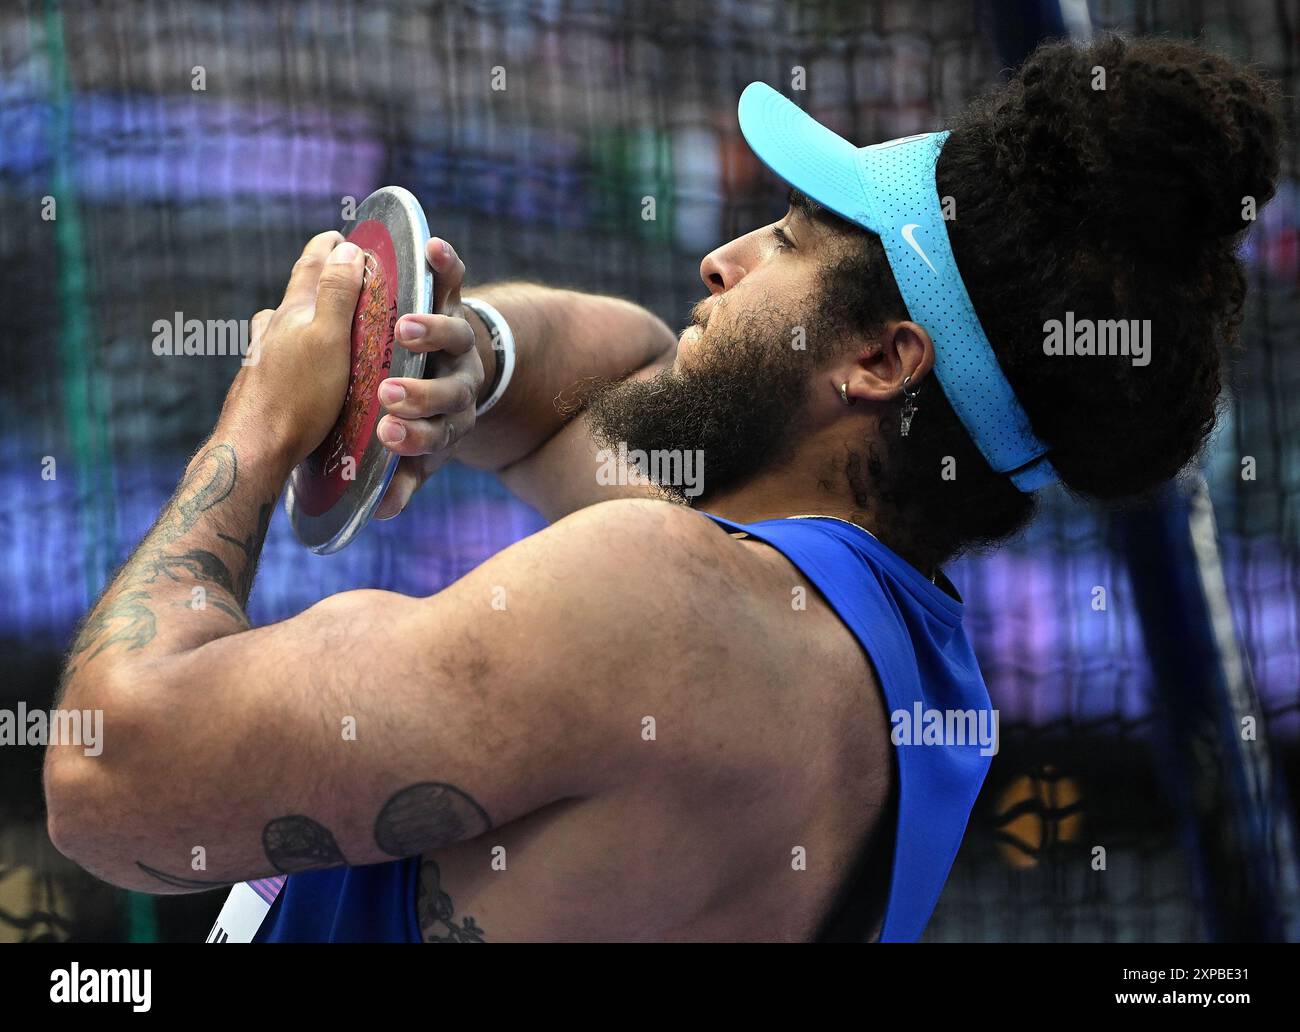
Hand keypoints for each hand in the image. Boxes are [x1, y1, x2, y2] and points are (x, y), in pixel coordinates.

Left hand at [216, 231, 363, 466]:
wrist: (254, 448)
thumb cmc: (297, 397)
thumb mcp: (328, 340)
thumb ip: (337, 294)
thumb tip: (346, 249)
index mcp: (292, 313)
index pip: (311, 266)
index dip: (327, 247)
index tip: (341, 235)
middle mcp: (272, 329)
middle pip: (296, 293)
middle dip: (318, 277)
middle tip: (337, 268)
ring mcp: (262, 357)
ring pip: (285, 324)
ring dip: (304, 314)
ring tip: (322, 317)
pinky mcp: (261, 384)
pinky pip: (283, 354)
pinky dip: (297, 346)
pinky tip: (302, 364)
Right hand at [373, 237, 483, 518]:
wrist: (457, 373)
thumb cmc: (423, 419)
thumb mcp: (417, 454)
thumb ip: (401, 478)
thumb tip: (380, 513)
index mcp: (452, 423)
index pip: (438, 435)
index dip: (415, 437)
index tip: (386, 435)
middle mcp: (462, 382)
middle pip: (451, 391)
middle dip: (422, 394)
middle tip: (390, 394)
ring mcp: (459, 341)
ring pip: (455, 335)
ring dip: (432, 331)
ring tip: (403, 326)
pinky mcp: (455, 303)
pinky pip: (454, 282)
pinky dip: (447, 264)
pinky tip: (431, 246)